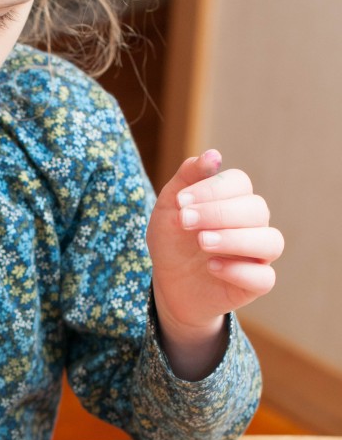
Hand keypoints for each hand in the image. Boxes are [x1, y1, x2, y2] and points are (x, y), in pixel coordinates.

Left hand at [147, 150, 283, 376]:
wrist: (169, 284)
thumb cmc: (173, 241)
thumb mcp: (169, 207)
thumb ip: (187, 178)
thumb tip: (213, 155)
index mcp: (234, 200)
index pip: (239, 183)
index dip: (212, 189)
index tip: (180, 202)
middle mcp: (253, 225)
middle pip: (256, 209)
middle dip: (218, 213)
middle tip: (185, 221)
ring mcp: (257, 255)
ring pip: (270, 241)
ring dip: (236, 239)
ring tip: (203, 242)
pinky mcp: (255, 284)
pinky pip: (264, 277)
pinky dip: (239, 270)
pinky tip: (212, 267)